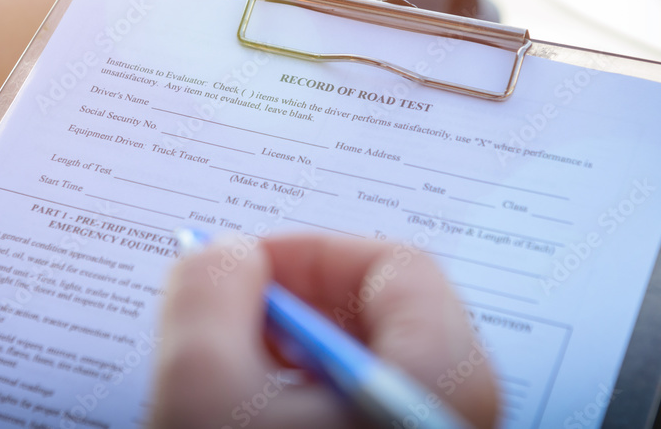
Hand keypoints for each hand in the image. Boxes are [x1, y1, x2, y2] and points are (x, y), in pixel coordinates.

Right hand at [151, 235, 499, 428]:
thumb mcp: (199, 391)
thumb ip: (209, 292)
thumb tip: (227, 253)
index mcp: (443, 380)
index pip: (397, 263)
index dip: (308, 252)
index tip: (242, 268)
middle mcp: (460, 408)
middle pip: (390, 307)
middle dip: (300, 299)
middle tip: (233, 317)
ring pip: (377, 357)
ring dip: (302, 346)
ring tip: (238, 371)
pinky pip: (372, 395)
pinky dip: (316, 386)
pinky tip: (263, 408)